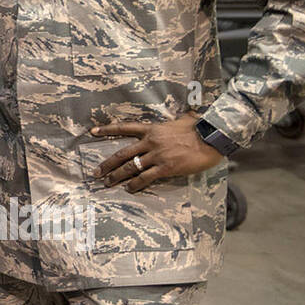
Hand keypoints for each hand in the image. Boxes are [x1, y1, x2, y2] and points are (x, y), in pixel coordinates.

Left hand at [90, 114, 222, 191]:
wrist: (211, 138)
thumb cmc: (200, 128)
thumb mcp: (183, 120)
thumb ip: (177, 120)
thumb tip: (187, 114)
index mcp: (152, 129)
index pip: (124, 128)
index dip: (107, 129)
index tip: (92, 132)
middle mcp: (150, 142)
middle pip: (122, 153)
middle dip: (107, 164)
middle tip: (96, 172)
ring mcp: (157, 155)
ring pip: (130, 167)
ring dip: (117, 176)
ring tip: (108, 183)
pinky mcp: (165, 167)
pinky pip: (145, 178)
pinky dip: (135, 184)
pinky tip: (129, 189)